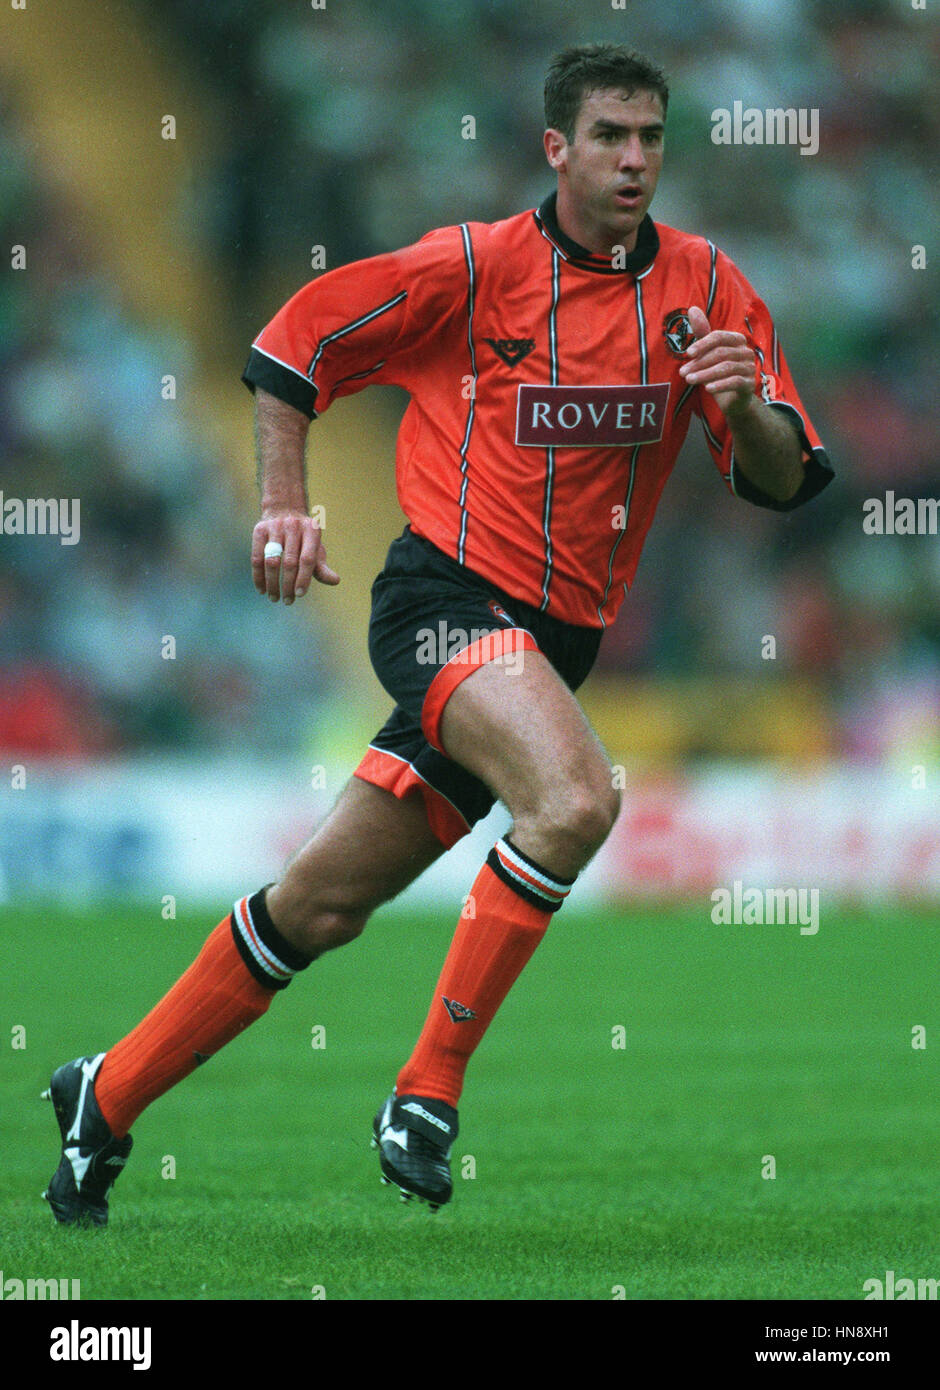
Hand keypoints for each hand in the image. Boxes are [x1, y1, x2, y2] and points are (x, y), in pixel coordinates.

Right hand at [251, 509, 339, 603]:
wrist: (284, 510)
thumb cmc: (304, 537)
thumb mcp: (316, 548)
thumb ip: (322, 566)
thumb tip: (335, 581)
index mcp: (312, 530)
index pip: (307, 559)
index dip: (303, 578)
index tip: (300, 594)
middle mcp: (294, 526)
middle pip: (289, 562)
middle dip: (288, 585)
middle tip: (288, 601)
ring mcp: (275, 526)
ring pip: (272, 561)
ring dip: (272, 584)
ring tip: (274, 598)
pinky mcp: (259, 530)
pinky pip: (256, 558)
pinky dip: (258, 576)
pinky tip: (262, 589)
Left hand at [679, 305, 755, 420]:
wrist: (733, 399)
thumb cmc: (718, 373)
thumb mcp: (708, 353)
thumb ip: (702, 333)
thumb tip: (692, 309)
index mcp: (736, 340)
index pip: (720, 337)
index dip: (703, 343)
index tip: (687, 353)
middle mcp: (745, 351)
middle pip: (721, 353)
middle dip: (699, 362)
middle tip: (683, 372)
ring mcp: (750, 368)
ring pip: (726, 368)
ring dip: (705, 374)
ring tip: (689, 380)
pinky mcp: (750, 384)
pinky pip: (735, 382)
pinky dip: (720, 385)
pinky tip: (707, 389)